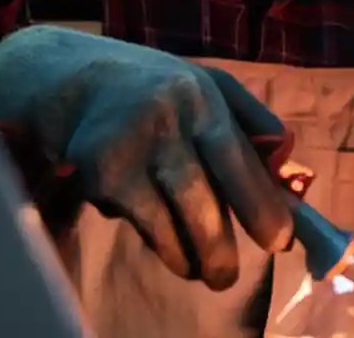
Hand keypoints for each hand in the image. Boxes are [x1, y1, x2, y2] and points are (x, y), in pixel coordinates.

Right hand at [0, 26, 293, 290]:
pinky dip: (152, 237)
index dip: (261, 207)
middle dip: (219, 250)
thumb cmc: (146, 86)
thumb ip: (250, 118)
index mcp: (199, 94)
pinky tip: (156, 234)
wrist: (63, 76)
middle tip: (226, 277)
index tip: (277, 243)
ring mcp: (127, 145)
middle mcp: (164, 117)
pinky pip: (137, 221)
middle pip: (202, 203)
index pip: (239, 160)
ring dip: (187, 256)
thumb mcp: (202, 81)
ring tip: (197, 269)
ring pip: (168, 223)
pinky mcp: (97, 171)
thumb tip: (289, 170)